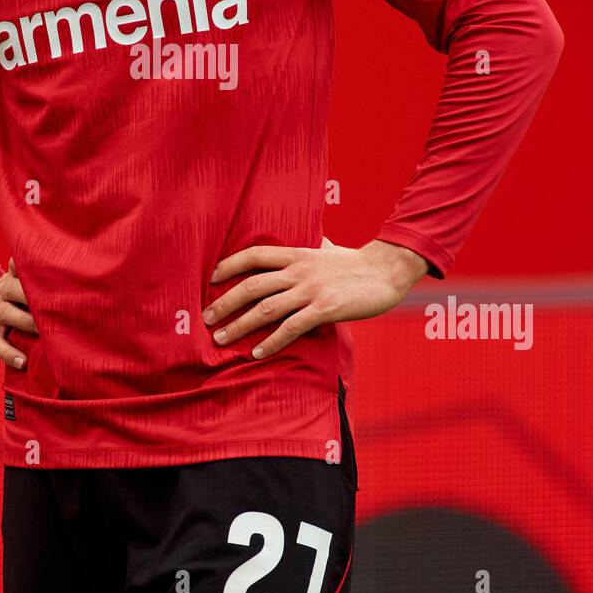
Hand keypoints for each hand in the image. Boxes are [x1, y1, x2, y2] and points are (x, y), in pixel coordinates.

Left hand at [203, 237, 427, 359]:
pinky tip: (258, 353)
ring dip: (240, 325)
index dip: (229, 265)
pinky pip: (291, 328)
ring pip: (266, 309)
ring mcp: (311, 290)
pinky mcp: (324, 309)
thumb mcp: (329, 248)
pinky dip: (272, 342)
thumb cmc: (356, 262)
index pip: (254, 255)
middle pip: (252, 285)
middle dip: (225, 302)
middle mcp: (299, 271)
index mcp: (297, 254)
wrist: (387, 271)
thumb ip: (315, 245)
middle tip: (206, 318)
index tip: (210, 278)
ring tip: (221, 339)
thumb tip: (313, 239)